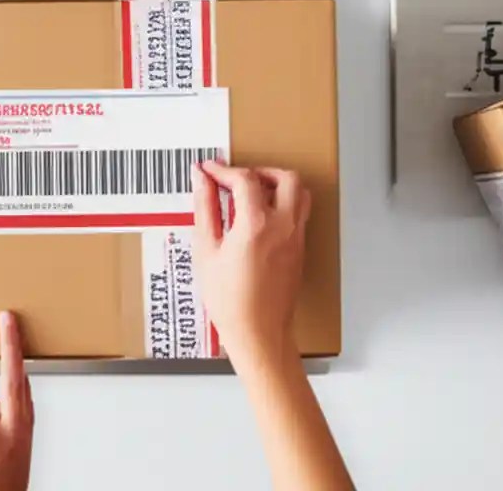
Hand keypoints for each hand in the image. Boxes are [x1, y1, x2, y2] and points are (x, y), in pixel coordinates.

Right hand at [191, 160, 310, 371]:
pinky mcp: (301, 249)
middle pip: (284, 177)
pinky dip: (283, 204)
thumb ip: (206, 209)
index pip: (244, 179)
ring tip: (252, 194)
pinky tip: (260, 217)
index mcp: (256, 224)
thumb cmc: (230, 301)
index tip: (209, 170)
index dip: (224, 170)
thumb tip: (201, 181)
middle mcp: (283, 226)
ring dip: (277, 185)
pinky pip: (299, 213)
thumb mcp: (206, 251)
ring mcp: (296, 237)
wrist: (258, 333)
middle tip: (236, 179)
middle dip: (259, 171)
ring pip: (299, 193)